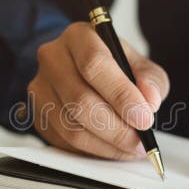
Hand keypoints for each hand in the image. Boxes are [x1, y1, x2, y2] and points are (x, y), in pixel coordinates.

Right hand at [28, 22, 169, 158]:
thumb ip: (150, 80)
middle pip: (81, 101)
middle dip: (117, 129)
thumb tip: (150, 101)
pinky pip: (65, 142)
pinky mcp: (38, 115)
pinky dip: (94, 151)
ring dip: (107, 145)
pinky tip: (113, 148)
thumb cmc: (114, 66)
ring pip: (71, 127)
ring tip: (131, 148)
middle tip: (140, 141)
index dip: (122, 95)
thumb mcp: (139, 65)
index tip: (144, 119)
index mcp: (79, 37)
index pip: (95, 65)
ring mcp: (40, 88)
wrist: (81, 71)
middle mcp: (53, 58)